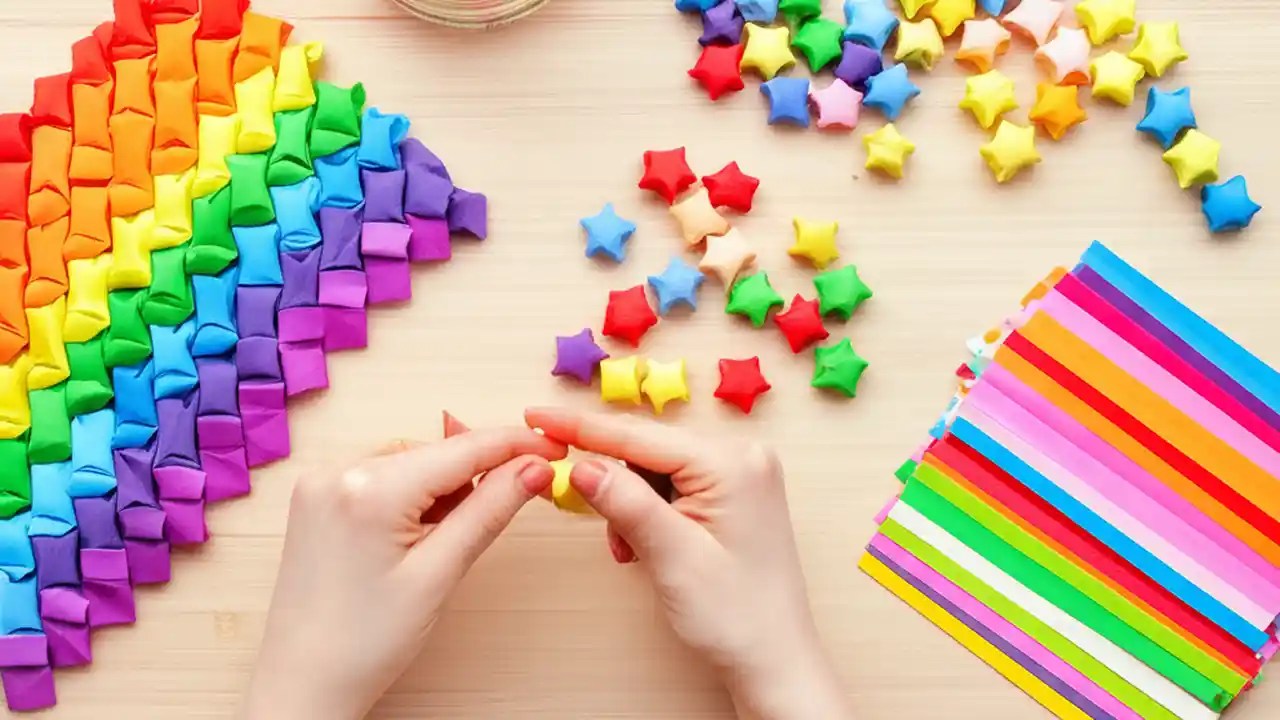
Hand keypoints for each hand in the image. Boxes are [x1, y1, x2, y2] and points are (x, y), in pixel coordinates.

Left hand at [242, 428, 565, 719]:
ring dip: (442, 486)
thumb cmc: (363, 643)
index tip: (552, 449)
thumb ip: (489, 510)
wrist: (304, 682)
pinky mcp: (316, 496)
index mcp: (369, 489)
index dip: (515, 445)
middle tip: (500, 511)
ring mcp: (321, 481)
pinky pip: (381, 473)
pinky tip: (414, 534)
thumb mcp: (439, 574)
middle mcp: (337, 471)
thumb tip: (532, 468)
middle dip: (474, 475)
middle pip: (435, 451)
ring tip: (439, 543)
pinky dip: (410, 493)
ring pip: (410, 460)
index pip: (462, 449)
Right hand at [524, 408, 852, 719]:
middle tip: (589, 516)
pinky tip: (648, 545)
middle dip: (613, 483)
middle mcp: (742, 456)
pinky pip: (674, 484)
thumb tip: (584, 464)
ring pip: (656, 468)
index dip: (582, 426)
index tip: (537, 416)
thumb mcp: (671, 556)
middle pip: (648, 448)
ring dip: (631, 504)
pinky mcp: (734, 492)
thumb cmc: (735, 615)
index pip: (640, 435)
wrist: (773, 658)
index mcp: (733, 463)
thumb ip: (626, 503)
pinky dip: (650, 511)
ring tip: (633, 550)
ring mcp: (740, 473)